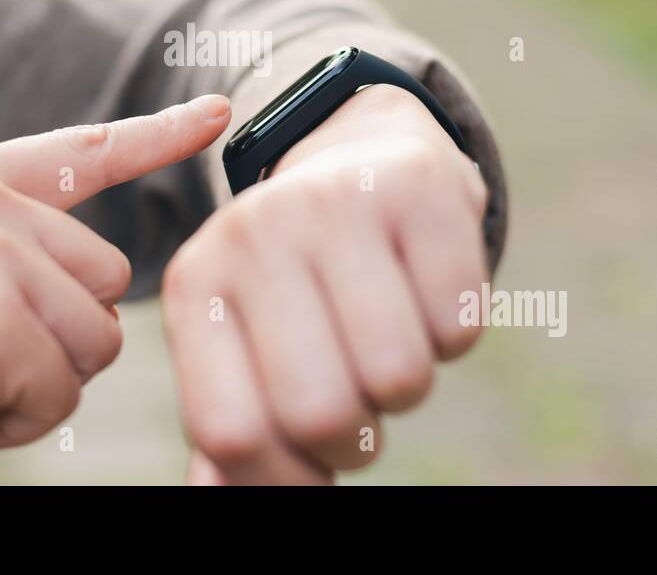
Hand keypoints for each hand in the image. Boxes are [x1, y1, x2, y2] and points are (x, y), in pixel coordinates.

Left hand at [163, 84, 487, 483]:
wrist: (361, 162)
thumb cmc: (299, 283)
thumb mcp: (245, 339)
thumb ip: (231, 420)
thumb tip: (215, 494)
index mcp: (196, 283)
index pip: (231, 432)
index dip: (283, 480)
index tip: (311, 466)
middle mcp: (253, 230)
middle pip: (319, 414)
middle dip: (354, 439)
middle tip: (356, 399)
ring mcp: (337, 199)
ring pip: (399, 376)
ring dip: (405, 387)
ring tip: (383, 340)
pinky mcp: (421, 187)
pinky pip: (460, 328)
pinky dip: (452, 335)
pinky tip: (422, 291)